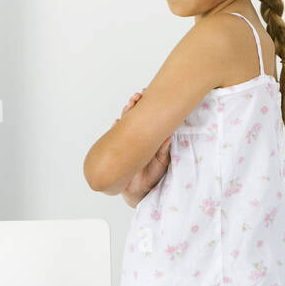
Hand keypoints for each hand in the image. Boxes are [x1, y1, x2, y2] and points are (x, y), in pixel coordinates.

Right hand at [115, 90, 172, 208]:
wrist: (140, 190)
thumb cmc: (153, 174)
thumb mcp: (162, 162)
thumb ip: (164, 150)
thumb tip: (169, 137)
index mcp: (150, 137)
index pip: (149, 118)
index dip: (148, 107)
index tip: (149, 95)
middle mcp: (138, 137)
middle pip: (136, 116)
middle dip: (136, 105)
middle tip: (138, 96)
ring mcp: (128, 142)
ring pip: (126, 123)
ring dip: (127, 113)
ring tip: (130, 104)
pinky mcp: (118, 150)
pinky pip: (115, 137)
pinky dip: (115, 129)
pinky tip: (117, 123)